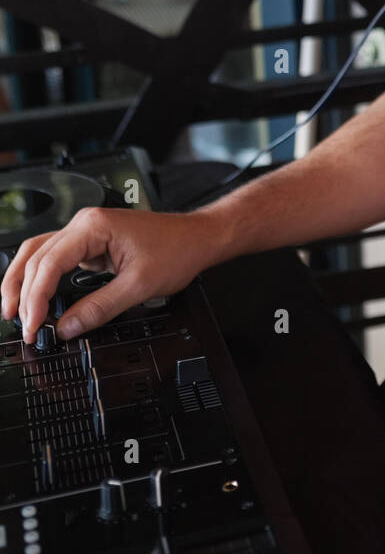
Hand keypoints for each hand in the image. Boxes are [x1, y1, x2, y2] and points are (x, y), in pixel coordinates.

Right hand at [0, 205, 208, 341]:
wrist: (198, 238)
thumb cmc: (177, 250)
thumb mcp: (139, 286)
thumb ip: (99, 308)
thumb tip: (67, 328)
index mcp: (93, 226)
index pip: (49, 263)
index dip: (36, 298)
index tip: (33, 326)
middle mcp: (85, 224)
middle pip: (36, 257)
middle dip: (23, 294)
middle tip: (23, 327)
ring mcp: (86, 232)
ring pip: (39, 255)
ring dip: (23, 283)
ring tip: (13, 312)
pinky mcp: (90, 244)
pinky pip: (54, 259)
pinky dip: (40, 278)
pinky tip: (33, 297)